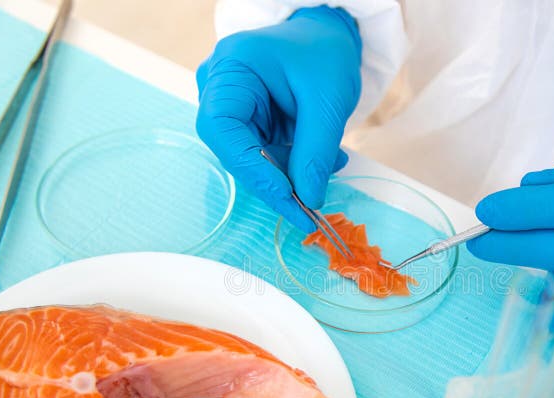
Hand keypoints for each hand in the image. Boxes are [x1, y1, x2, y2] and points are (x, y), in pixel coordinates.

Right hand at [196, 6, 361, 232]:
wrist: (328, 36)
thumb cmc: (325, 53)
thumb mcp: (327, 101)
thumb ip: (316, 152)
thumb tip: (308, 199)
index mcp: (231, 69)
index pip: (222, 130)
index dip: (252, 169)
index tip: (289, 196)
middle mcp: (219, 88)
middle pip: (236, 150)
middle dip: (278, 178)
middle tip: (312, 204)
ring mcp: (231, 106)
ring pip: (253, 159)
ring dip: (292, 172)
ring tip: (334, 163)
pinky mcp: (248, 122)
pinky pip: (265, 154)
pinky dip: (294, 163)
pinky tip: (324, 158)